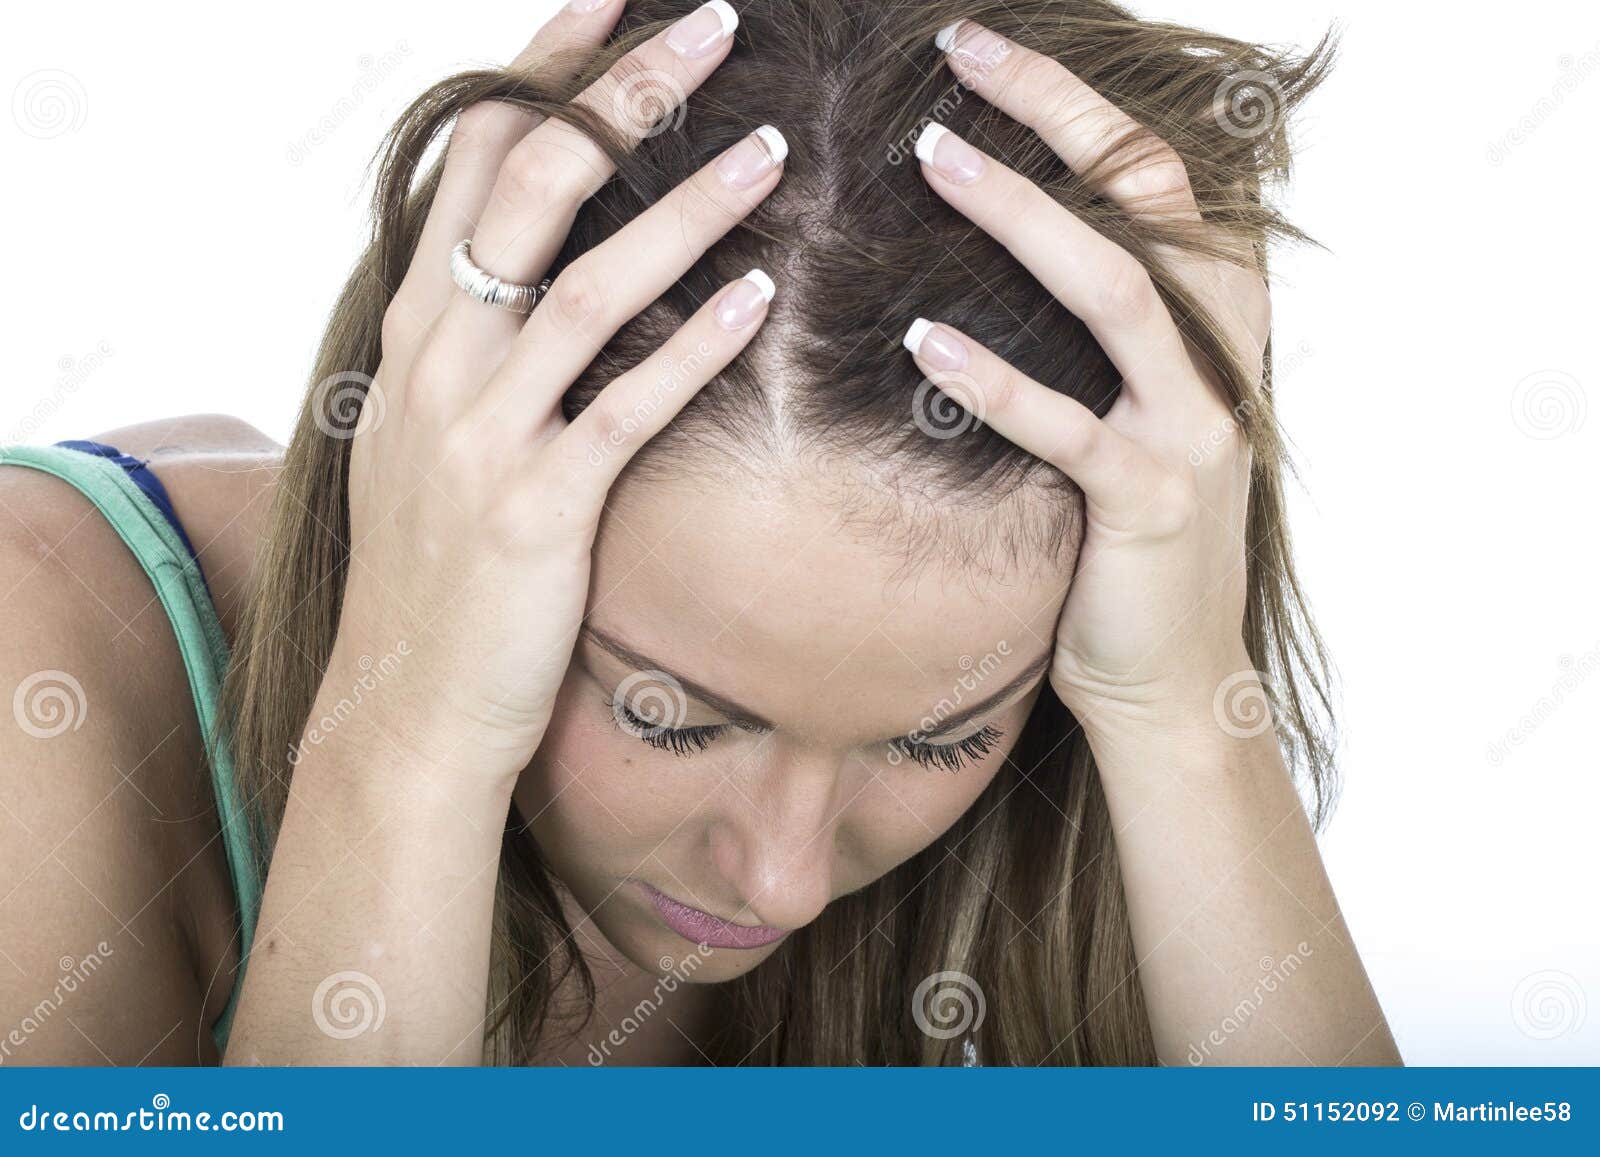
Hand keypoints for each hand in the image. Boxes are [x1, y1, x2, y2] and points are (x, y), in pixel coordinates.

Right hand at [327, 0, 783, 783]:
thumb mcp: (424, 429)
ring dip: (685, 208)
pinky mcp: (537, 506)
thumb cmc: (434, 563)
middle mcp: (437, 356)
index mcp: (414, 323)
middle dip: (621, 92)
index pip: (475, 155)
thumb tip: (530, 270)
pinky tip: (764, 299)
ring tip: (770, 147)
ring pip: (589, 285)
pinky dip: (698, 347)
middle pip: (530, 185)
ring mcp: (482, 430)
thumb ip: (468, 339)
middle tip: (717, 24)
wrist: (407, 700)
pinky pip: (627, 407)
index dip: (546, 66)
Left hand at [903, 20, 1268, 740]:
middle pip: (1149, 199)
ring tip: (935, 154)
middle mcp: (1222, 356)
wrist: (1172, 676)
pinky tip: (922, 338)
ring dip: (1023, 217)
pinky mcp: (1149, 501)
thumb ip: (1096, 336)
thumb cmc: (1128, 540)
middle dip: (1060, 114)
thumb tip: (999, 246)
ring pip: (1115, 291)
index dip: (1080, 103)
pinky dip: (997, 379)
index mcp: (1216, 322)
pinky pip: (1069, 428)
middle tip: (959, 55)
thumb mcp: (1129, 416)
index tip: (985, 53)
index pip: (1158, 178)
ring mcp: (1194, 428)